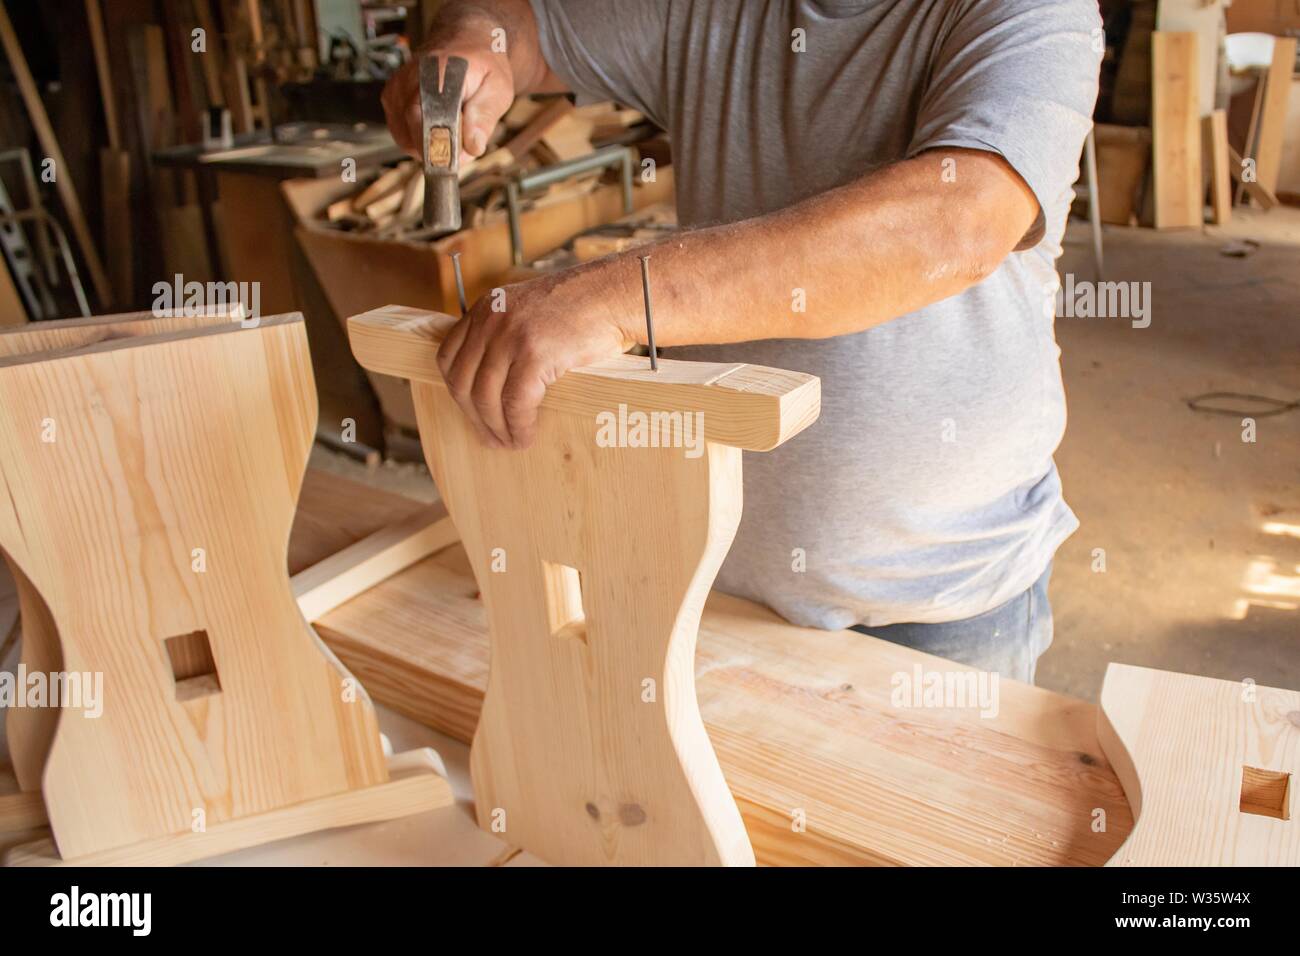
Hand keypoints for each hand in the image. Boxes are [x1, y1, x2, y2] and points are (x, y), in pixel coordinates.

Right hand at [381, 13, 514, 164]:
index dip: (437, 147)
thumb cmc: (483, 67)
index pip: (428, 119)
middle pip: (413, 132)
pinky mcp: (390, 97)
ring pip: (405, 137)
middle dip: (437, 151)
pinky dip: (417, 138)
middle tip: (460, 149)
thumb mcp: (498, 90)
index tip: (449, 165)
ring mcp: (397, 88)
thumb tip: (473, 146)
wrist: (465, 42)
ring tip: (451, 130)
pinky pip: (399, 132)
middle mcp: (410, 79)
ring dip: (428, 146)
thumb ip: (484, 117)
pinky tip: (435, 125)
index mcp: (438, 73)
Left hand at [437, 270, 633, 448]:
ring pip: (485, 396)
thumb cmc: (584, 307)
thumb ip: (506, 332)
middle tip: (490, 438)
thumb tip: (496, 379)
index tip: (472, 412)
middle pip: (462, 381)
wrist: (616, 295)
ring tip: (509, 443)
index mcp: (485, 307)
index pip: (448, 356)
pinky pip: (515, 403)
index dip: (457, 392)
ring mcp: (510, 336)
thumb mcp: (530, 309)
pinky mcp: (534, 354)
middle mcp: (491, 319)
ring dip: (495, 428)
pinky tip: (525, 437)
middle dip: (474, 417)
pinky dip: (518, 426)